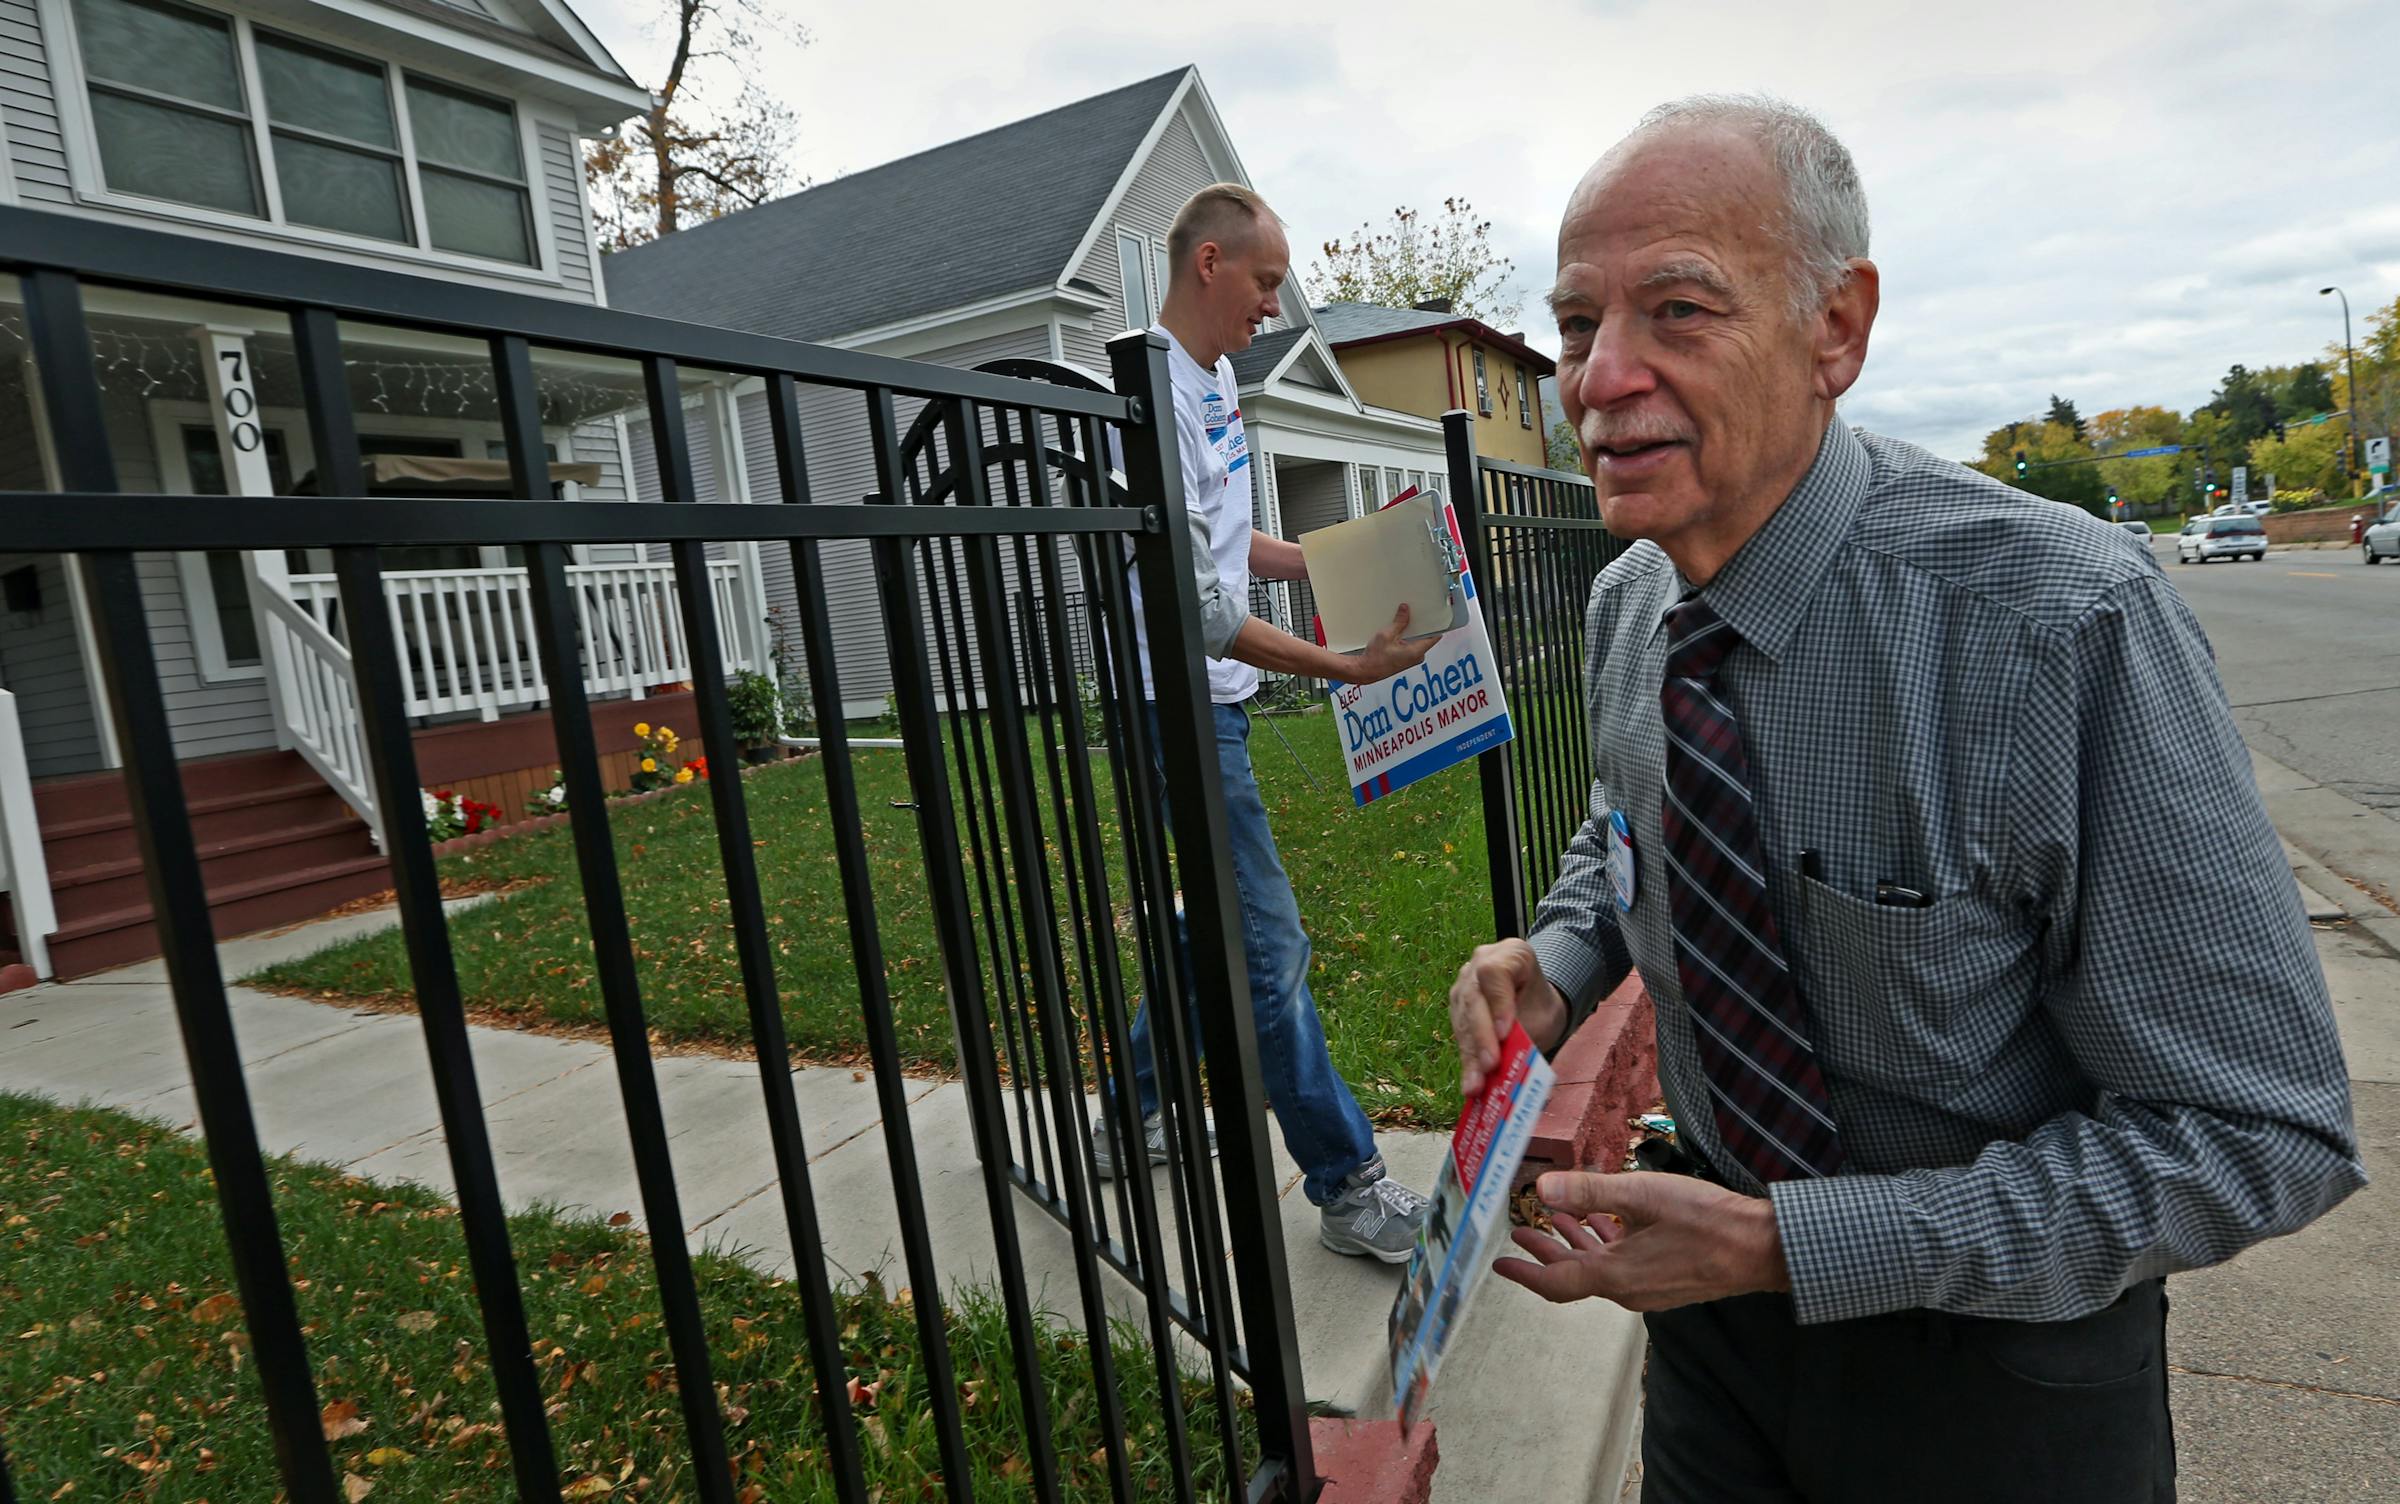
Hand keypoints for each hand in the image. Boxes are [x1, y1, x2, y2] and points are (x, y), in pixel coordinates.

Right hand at [1348, 604, 1433, 681]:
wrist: (1365, 671)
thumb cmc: (1375, 659)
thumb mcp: (1386, 635)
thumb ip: (1399, 622)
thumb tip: (1405, 610)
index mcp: (1417, 651)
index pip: (1435, 636)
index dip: (1435, 624)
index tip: (1432, 615)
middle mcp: (1417, 657)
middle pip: (1426, 637)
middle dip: (1421, 626)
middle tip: (1414, 614)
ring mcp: (1412, 659)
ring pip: (1418, 641)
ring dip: (1413, 632)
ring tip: (1404, 622)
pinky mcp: (1406, 659)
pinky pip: (1412, 646)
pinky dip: (1408, 638)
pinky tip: (1399, 633)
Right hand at [1449, 939, 1566, 1094]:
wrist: (1535, 1005)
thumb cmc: (1541, 1007)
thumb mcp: (1543, 1016)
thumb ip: (1525, 1033)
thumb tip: (1508, 1065)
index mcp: (1511, 954)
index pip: (1494, 973)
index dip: (1497, 1003)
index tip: (1505, 1032)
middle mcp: (1481, 963)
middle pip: (1474, 998)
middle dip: (1482, 1036)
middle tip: (1490, 1066)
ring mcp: (1465, 983)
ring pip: (1463, 1019)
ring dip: (1471, 1054)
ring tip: (1477, 1085)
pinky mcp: (1457, 1006)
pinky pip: (1460, 1033)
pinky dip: (1467, 1060)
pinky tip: (1471, 1083)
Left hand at [1492, 1170, 1789, 1312]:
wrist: (1761, 1249)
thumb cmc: (1706, 1220)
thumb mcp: (1642, 1195)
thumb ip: (1589, 1191)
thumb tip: (1542, 1188)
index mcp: (1615, 1275)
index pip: (1556, 1282)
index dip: (1525, 1272)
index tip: (1500, 1263)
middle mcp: (1627, 1289)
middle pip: (1574, 1274)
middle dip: (1545, 1252)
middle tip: (1520, 1235)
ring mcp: (1649, 1288)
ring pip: (1598, 1269)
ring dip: (1575, 1245)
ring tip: (1554, 1222)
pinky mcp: (1666, 1280)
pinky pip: (1622, 1266)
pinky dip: (1605, 1245)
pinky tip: (1606, 1223)